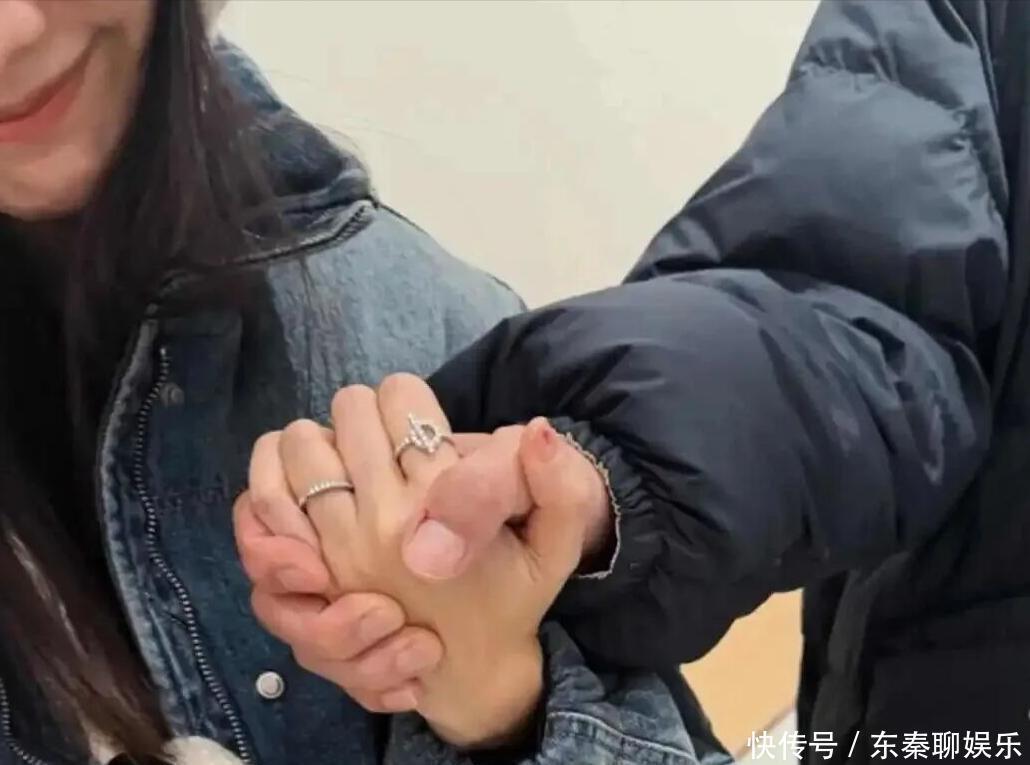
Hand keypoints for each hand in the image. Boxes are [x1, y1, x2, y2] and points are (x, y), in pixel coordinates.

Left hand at [248, 375, 589, 747]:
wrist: (468, 668)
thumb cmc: (512, 593)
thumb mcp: (555, 543)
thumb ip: (557, 485)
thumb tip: (533, 431)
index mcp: (444, 501)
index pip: (400, 396)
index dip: (410, 398)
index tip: (421, 425)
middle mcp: (384, 521)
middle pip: (347, 411)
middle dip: (366, 414)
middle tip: (385, 442)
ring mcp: (336, 548)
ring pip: (299, 446)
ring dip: (317, 440)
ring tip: (343, 458)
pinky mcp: (306, 576)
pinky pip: (259, 507)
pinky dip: (267, 481)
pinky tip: (293, 482)